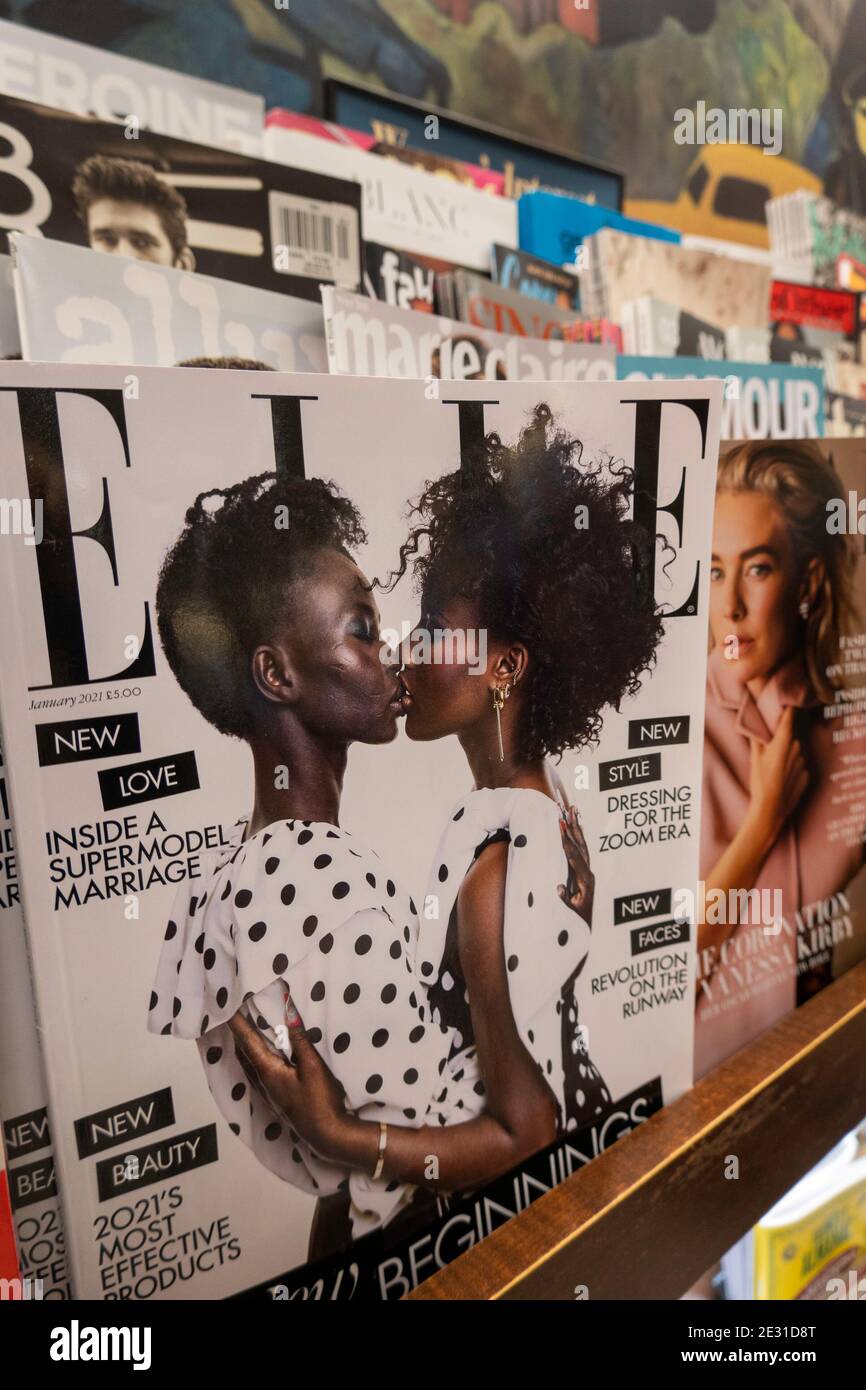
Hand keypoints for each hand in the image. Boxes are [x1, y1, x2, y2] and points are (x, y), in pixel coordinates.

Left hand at [227, 997, 348, 1160]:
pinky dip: (252, 1058)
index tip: (227, 1008)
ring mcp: (267, 1093)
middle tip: (233, 1015)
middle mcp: (262, 1082)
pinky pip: (255, 1073)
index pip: (248, 1041)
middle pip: (244, 1053)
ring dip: (244, 1047)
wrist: (327, 1134)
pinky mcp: (275, 1099)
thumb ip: (299, 1038)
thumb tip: (287, 1010)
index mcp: (268, 1071)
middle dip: (238, 1033)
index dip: (238, 1024)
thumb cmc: (320, 1100)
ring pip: (248, 1064)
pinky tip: (258, 1059)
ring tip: (242, 1032)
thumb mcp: (312, 1065)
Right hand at [557, 805, 593, 924]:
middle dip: (574, 827)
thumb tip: (558, 888)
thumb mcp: (569, 914)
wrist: (583, 929)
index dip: (567, 842)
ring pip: (582, 844)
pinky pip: (581, 849)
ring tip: (572, 809)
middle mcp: (588, 873)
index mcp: (585, 881)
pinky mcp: (584, 871)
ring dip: (577, 827)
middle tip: (568, 810)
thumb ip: (564, 901)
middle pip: (581, 845)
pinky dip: (577, 835)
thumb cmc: (574, 921)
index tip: (561, 828)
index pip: (575, 857)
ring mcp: (588, 871)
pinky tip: (575, 824)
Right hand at [747, 706, 807, 849]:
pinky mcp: (807, 776)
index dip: (788, 710)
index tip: (788, 702)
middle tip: (771, 746)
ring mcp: (803, 763)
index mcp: (783, 743)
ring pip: (795, 752)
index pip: (789, 720)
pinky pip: (799, 766)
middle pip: (790, 737)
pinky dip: (792, 768)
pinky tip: (782, 778)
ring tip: (774, 768)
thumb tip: (755, 725)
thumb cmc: (760, 782)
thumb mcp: (754, 758)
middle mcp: (796, 750)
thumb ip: (757, 739)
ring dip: (788, 754)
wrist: (771, 809)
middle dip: (783, 739)